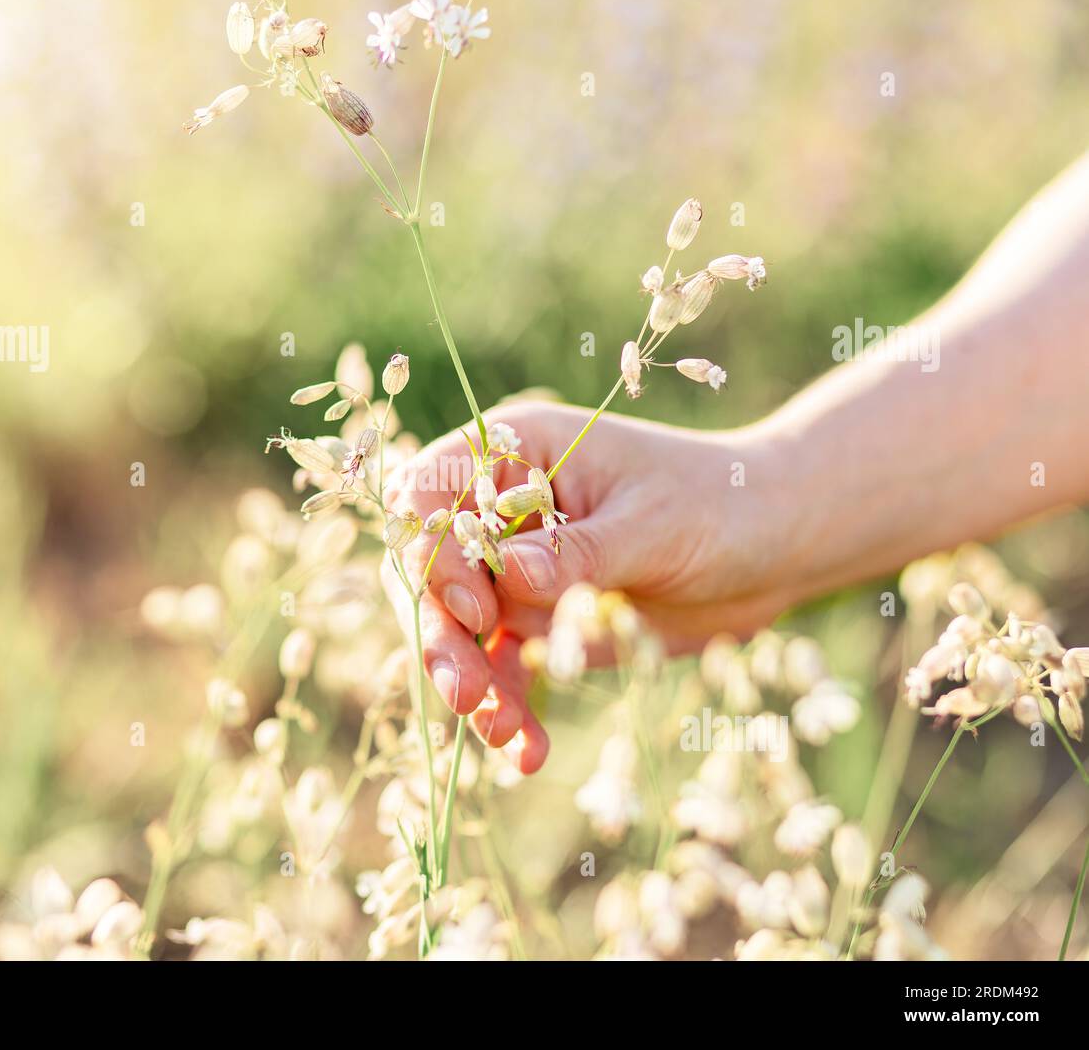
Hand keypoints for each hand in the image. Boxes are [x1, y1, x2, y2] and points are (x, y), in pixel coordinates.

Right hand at [381, 401, 792, 773]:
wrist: (772, 548)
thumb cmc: (718, 505)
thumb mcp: (654, 525)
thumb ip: (579, 553)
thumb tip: (507, 576)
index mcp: (518, 452)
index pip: (432, 493)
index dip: (434, 553)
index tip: (479, 612)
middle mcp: (501, 509)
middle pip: (429, 567)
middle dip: (439, 633)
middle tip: (464, 692)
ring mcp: (515, 569)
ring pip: (456, 628)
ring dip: (466, 680)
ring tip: (498, 729)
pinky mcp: (537, 621)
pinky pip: (501, 666)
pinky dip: (507, 707)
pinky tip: (526, 751)